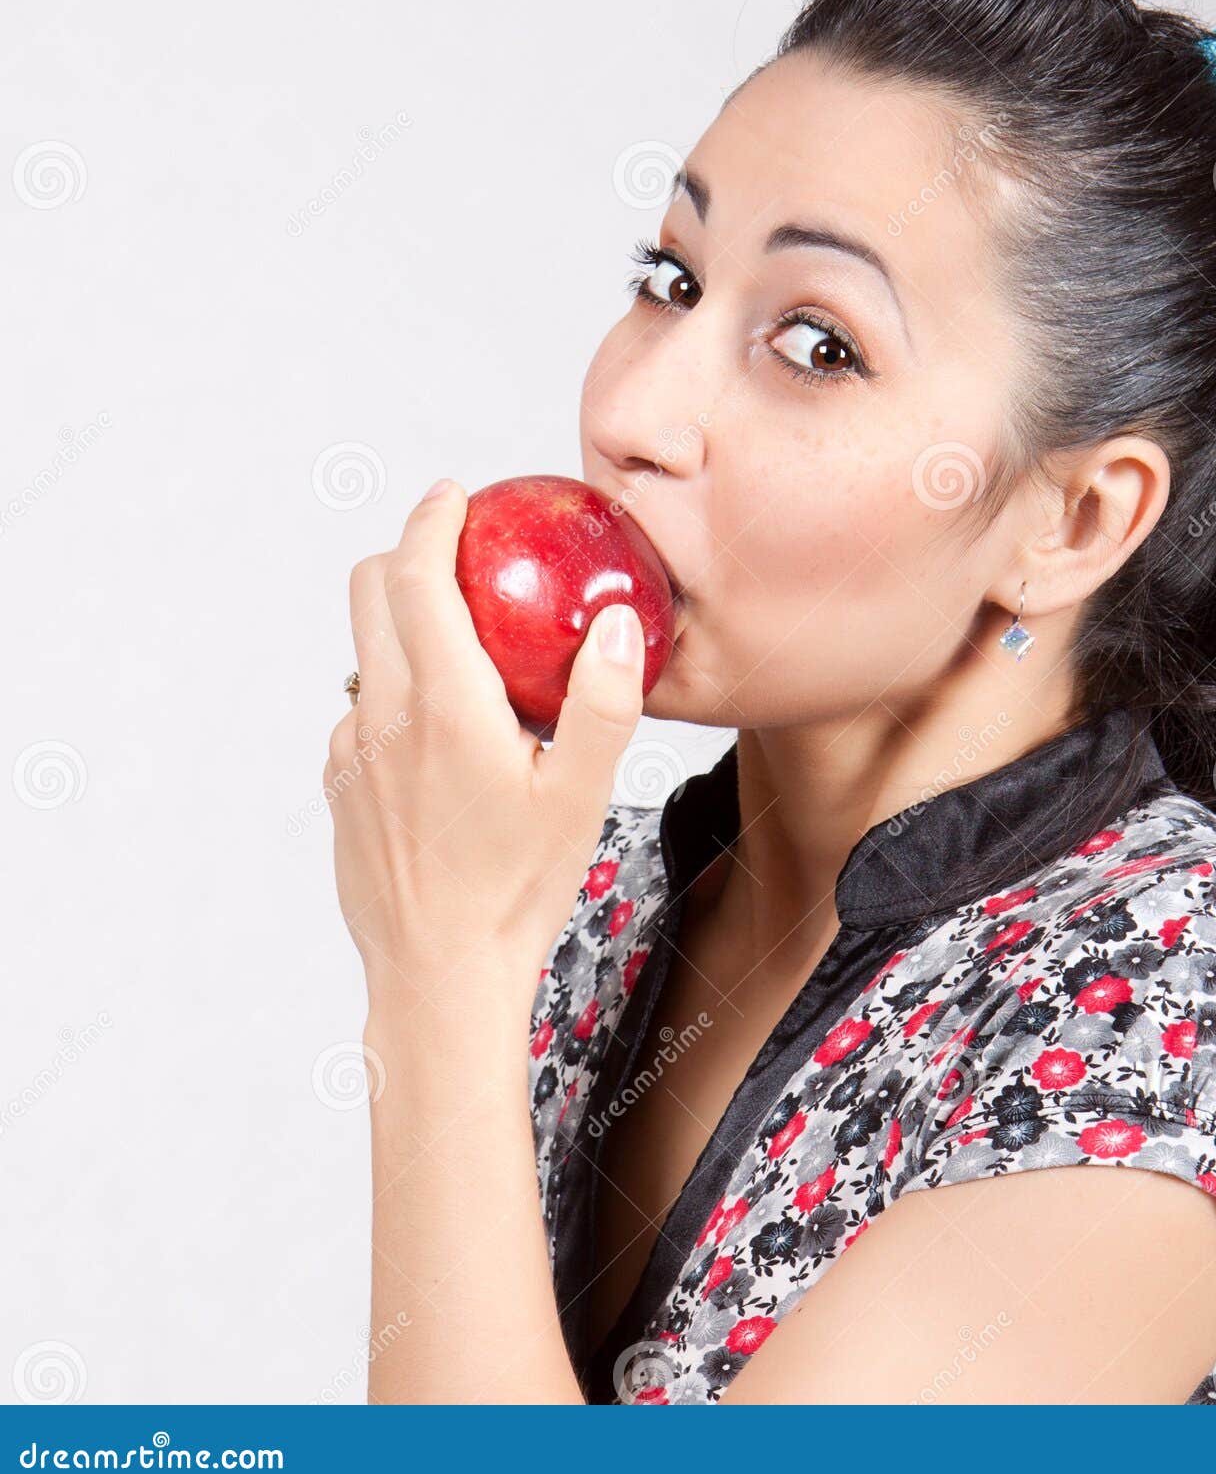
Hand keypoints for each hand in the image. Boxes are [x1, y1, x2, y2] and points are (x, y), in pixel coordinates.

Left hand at [324, 478, 644, 1031]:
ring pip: (363, 655)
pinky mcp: (339, 789)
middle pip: (368, 592)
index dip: (431, 521)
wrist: (438, 978)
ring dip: (402, 631)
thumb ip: (604, 703)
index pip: (416, 577)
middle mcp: (383, 716)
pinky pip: (359, 714)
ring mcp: (350, 753)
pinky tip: (441, 743)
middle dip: (406, 554)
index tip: (454, 495)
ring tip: (467, 661)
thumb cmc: (517, 891)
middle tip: (461, 557)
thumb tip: (617, 622)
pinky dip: (394, 697)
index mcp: (445, 706)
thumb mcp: (582, 797)